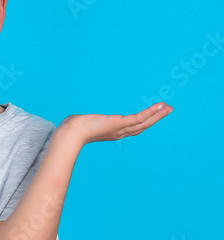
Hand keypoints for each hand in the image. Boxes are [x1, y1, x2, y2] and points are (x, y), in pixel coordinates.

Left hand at [58, 102, 172, 147]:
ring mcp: (120, 129)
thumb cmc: (74, 128)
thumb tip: (76, 118)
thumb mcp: (84, 123)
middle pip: (142, 126)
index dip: (144, 122)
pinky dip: (150, 112)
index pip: (133, 127)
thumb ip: (84, 121)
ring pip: (144, 122)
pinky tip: (159, 106)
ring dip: (157, 115)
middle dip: (155, 118)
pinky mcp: (120, 123)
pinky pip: (139, 118)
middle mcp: (119, 132)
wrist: (71, 132)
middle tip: (167, 110)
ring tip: (168, 108)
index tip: (153, 116)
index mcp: (113, 132)